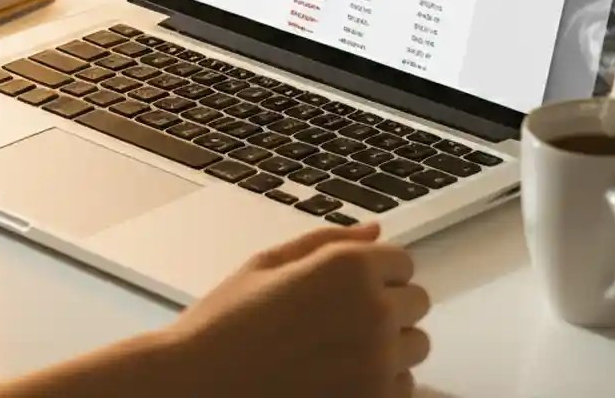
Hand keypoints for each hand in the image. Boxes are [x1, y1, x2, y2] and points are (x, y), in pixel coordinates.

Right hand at [161, 223, 429, 397]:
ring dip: (388, 346)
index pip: (402, 260)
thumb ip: (327, 243)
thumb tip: (373, 231)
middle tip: (336, 319)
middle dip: (385, 305)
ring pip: (415, 346)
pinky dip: (379, 382)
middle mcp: (372, 311)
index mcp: (346, 267)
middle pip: (416, 302)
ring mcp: (377, 363)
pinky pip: (402, 386)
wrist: (198, 385)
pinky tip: (336, 377)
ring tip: (335, 350)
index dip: (373, 271)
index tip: (344, 286)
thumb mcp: (266, 265)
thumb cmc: (224, 324)